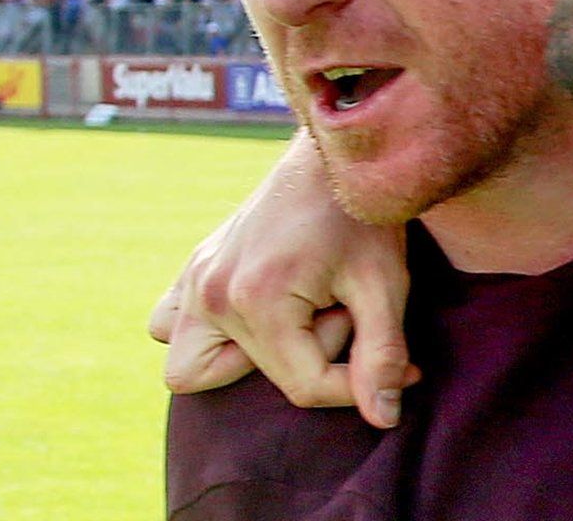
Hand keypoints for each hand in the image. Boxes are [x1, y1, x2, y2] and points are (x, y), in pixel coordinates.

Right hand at [148, 131, 416, 427]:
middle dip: (306, 357)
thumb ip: (382, 355)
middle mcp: (211, 293)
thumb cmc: (361, 215)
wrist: (331, 153)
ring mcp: (193, 280)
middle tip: (338, 309)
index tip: (401, 367)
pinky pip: (172, 326)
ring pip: (193, 367)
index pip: (302, 386)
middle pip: (250, 380)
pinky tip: (264, 308)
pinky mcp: (193, 269)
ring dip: (247, 356)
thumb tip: (383, 419)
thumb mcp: (385, 283)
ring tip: (300, 311)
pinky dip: (209, 333)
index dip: (356, 386)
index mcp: (256, 299)